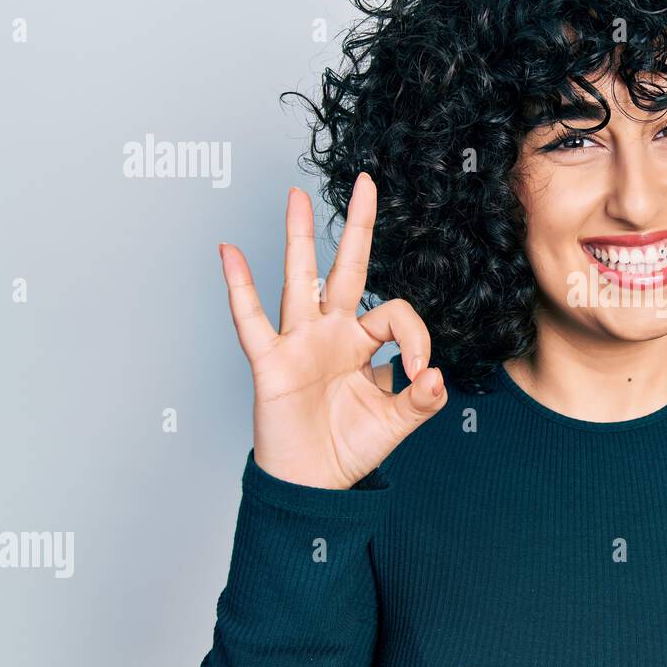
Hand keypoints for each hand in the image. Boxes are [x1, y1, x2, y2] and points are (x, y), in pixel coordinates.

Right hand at [219, 172, 446, 489]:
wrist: (313, 484)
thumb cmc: (350, 448)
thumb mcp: (397, 424)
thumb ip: (421, 400)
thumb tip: (436, 376)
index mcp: (364, 344)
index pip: (395, 314)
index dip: (415, 336)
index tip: (420, 372)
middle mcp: (332, 333)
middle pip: (347, 269)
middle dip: (357, 227)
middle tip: (366, 182)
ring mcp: (299, 343)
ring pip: (300, 280)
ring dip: (299, 238)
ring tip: (297, 196)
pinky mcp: (270, 363)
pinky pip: (252, 320)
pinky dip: (239, 287)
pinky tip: (230, 252)